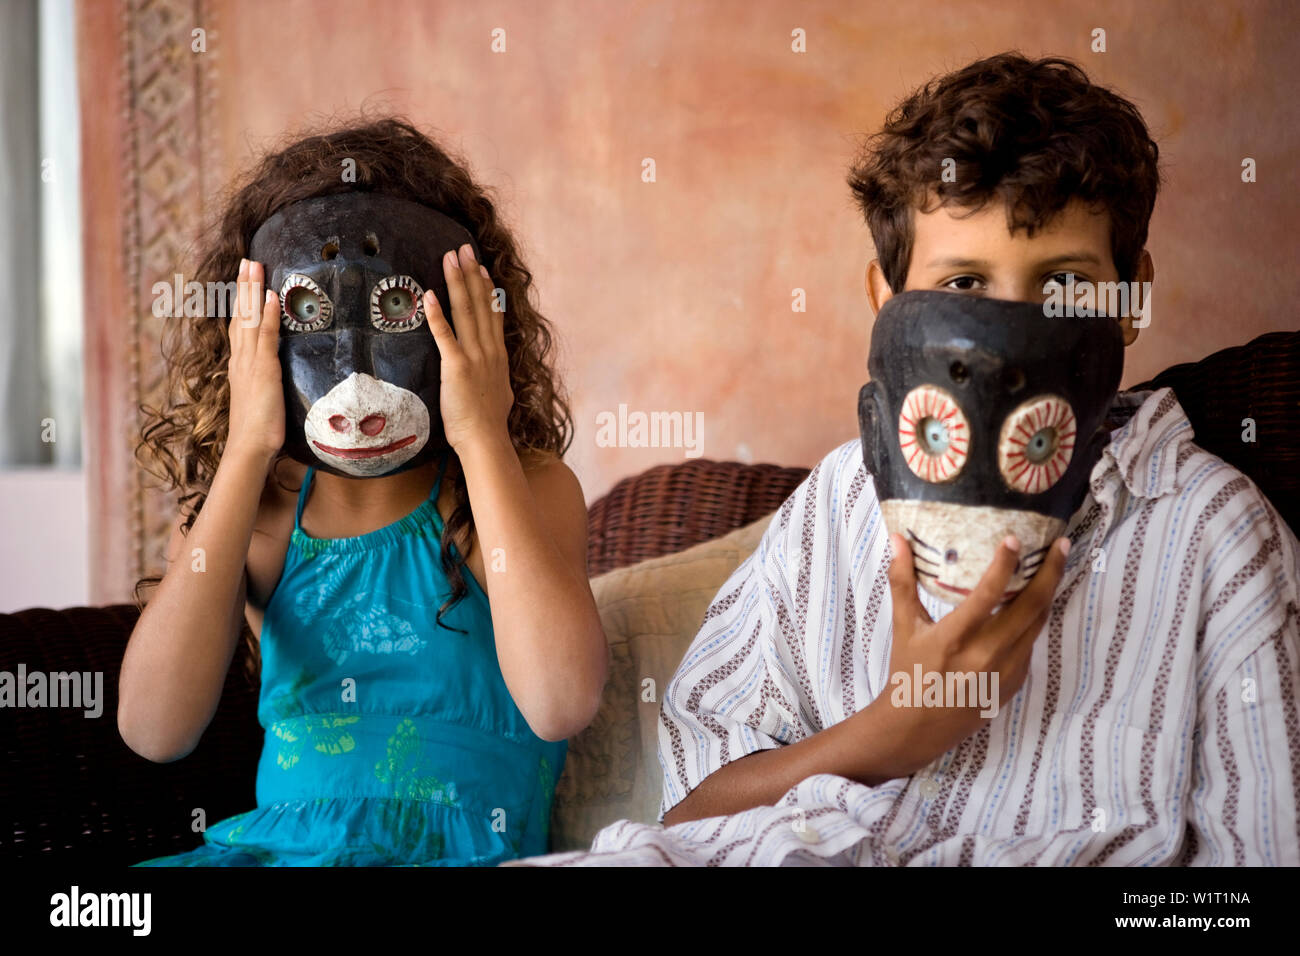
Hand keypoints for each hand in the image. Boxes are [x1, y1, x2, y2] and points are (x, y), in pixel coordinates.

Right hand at [225, 258, 284, 464]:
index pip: (240, 325)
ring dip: (253, 290)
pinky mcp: (263, 371)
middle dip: (244, 286)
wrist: (249, 448)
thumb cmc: (259, 429)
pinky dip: (267, 316)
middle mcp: (241, 359)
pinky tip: (271, 297)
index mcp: (240, 365)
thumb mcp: (263, 398)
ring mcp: (250, 363)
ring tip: (256, 265)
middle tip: (248, 260)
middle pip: (241, 315)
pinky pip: (266, 338)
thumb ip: (266, 382)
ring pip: (249, 319)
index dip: (243, 301)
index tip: (245, 279)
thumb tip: (275, 375)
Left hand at [423, 244, 513, 451]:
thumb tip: (495, 377)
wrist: (486, 440)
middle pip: (480, 304)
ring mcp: (474, 357)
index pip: (494, 314)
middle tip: (463, 249)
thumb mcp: (501, 394)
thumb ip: (496, 378)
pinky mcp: (456, 367)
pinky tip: (431, 295)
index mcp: (498, 356)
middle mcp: (489, 351)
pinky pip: (445, 336)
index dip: (487, 289)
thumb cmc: (489, 424)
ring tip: (451, 258)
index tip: (482, 268)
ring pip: (466, 312)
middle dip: (471, 274)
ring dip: (458, 282)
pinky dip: (438, 315)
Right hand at [869, 531, 1069, 776]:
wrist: (917, 727)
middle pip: (1031, 607)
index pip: (987, 594)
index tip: (1014, 539)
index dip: (1004, 564)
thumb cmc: (908, 671)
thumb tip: (897, 538)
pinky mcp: (1015, 683)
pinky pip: (1030, 644)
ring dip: (1048, 594)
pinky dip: (1032, 621)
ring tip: (1054, 567)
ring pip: (1037, 624)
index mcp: (954, 638)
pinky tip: (1031, 604)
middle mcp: (985, 655)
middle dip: (1050, 573)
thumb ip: (903, 582)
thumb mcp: (904, 627)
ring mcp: (1005, 671)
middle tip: (1061, 544)